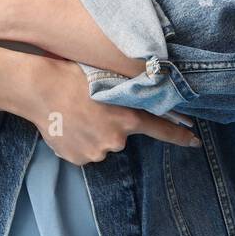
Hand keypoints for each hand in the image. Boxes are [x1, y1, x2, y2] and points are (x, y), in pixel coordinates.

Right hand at [16, 54, 201, 164]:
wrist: (39, 89)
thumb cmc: (72, 76)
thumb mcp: (109, 80)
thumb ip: (128, 94)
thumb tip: (143, 97)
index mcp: (127, 118)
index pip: (161, 129)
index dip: (180, 135)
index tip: (195, 140)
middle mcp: (116, 140)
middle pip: (121, 136)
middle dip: (111, 126)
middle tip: (91, 108)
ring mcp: (96, 152)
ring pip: (101, 145)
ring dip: (93, 134)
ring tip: (74, 115)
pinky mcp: (78, 159)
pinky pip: (85, 152)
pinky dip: (79, 142)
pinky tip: (67, 126)